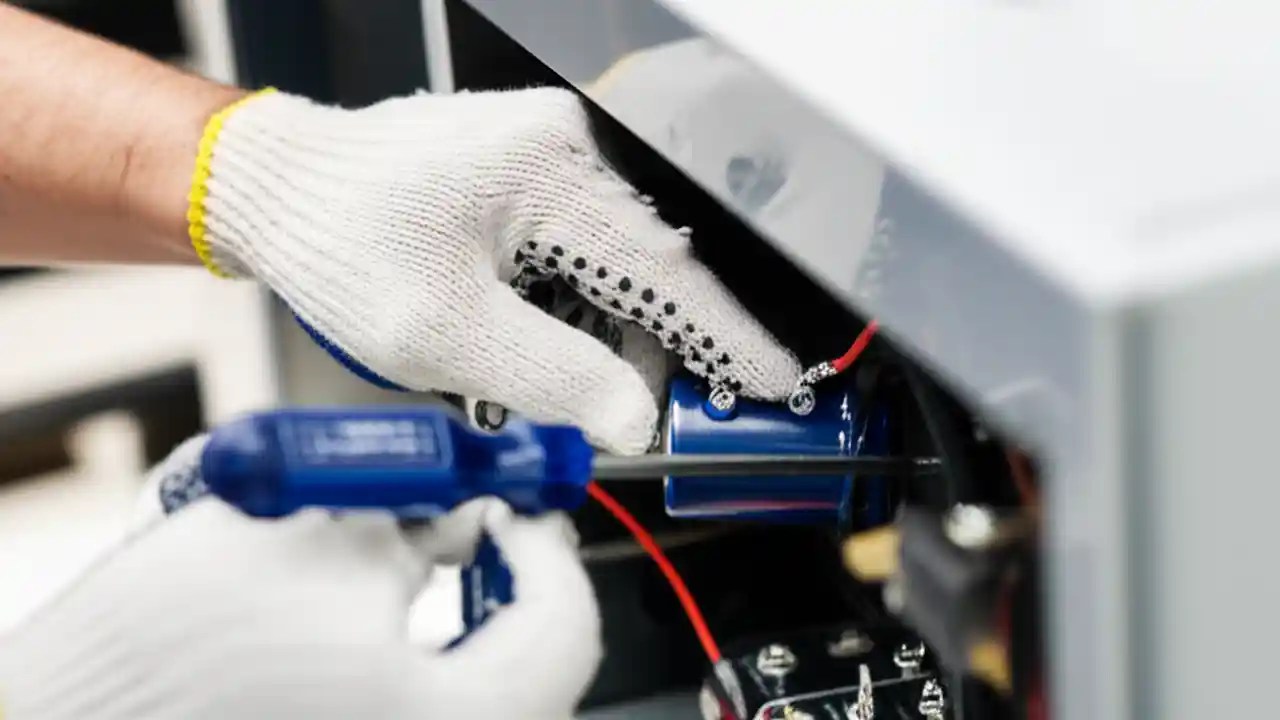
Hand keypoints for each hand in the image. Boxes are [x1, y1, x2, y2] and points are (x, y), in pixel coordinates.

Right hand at [0, 441, 601, 719]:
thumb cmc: (172, 656)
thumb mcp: (318, 543)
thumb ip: (417, 522)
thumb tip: (461, 511)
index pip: (564, 626)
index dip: (546, 544)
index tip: (515, 503)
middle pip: (519, 662)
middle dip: (499, 577)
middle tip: (475, 522)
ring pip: (454, 684)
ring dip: (445, 611)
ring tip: (401, 556)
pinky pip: (399, 706)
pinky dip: (394, 653)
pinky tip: (350, 614)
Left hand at [193, 87, 800, 453]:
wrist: (274, 189)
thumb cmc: (337, 242)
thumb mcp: (444, 333)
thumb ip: (553, 377)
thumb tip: (630, 418)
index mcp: (549, 172)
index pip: (668, 272)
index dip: (726, 338)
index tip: (774, 380)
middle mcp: (559, 149)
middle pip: (645, 272)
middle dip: (634, 352)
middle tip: (612, 415)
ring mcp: (543, 156)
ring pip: (610, 267)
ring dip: (589, 332)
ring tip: (522, 367)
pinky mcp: (524, 174)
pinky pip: (575, 251)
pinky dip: (562, 305)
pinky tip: (518, 332)